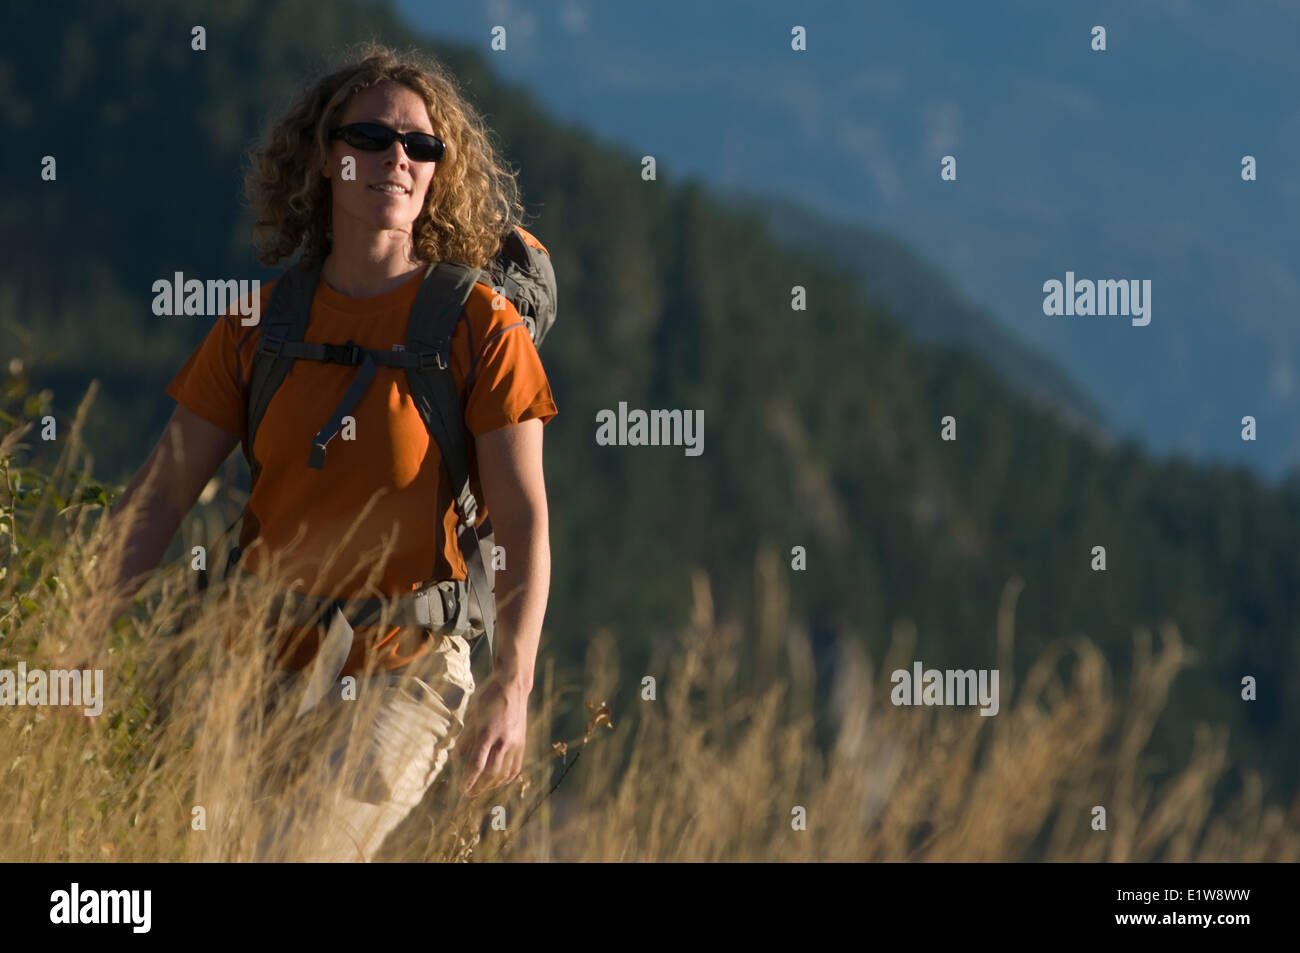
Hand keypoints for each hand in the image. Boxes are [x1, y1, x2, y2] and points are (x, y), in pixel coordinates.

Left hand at [452, 675, 528, 795]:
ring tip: (480, 789)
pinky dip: (506, 778)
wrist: (513, 687)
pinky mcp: (522, 743)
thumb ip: (465, 738)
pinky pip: (515, 767)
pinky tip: (498, 781)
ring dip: (491, 785)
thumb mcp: (472, 716)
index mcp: (488, 733)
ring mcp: (515, 743)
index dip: (469, 779)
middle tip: (468, 793)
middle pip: (491, 772)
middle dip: (479, 786)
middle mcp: (503, 740)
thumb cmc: (488, 699)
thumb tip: (455, 757)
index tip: (462, 788)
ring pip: (504, 773)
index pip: (477, 763)